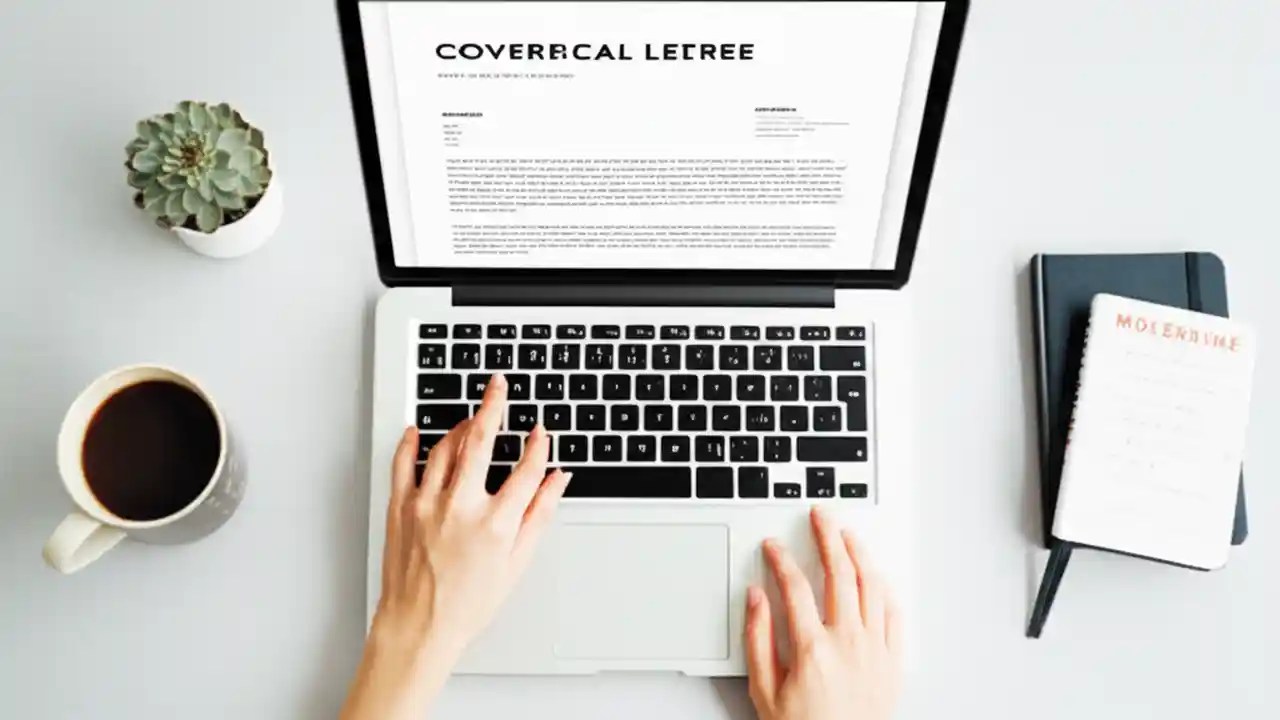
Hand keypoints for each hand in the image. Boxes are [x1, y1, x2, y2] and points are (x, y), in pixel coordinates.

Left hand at [341, 374, 570, 719]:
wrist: (418, 627)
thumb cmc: (467, 604)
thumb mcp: (517, 564)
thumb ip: (540, 515)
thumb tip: (557, 481)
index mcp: (495, 524)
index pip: (525, 469)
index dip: (537, 445)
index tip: (540, 432)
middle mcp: (460, 508)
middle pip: (480, 441)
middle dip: (493, 406)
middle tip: (498, 386)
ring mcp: (426, 505)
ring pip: (444, 447)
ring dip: (459, 425)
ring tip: (470, 417)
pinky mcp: (400, 508)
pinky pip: (403, 464)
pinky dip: (410, 443)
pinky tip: (418, 431)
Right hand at [745, 507, 901, 719]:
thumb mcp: (765, 690)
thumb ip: (758, 638)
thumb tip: (756, 598)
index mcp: (813, 649)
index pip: (795, 586)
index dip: (780, 559)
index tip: (773, 546)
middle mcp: (849, 643)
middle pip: (841, 572)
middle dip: (827, 536)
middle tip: (820, 516)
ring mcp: (876, 651)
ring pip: (873, 586)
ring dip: (860, 553)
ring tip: (848, 535)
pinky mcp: (894, 662)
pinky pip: (895, 614)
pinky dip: (885, 589)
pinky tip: (876, 577)